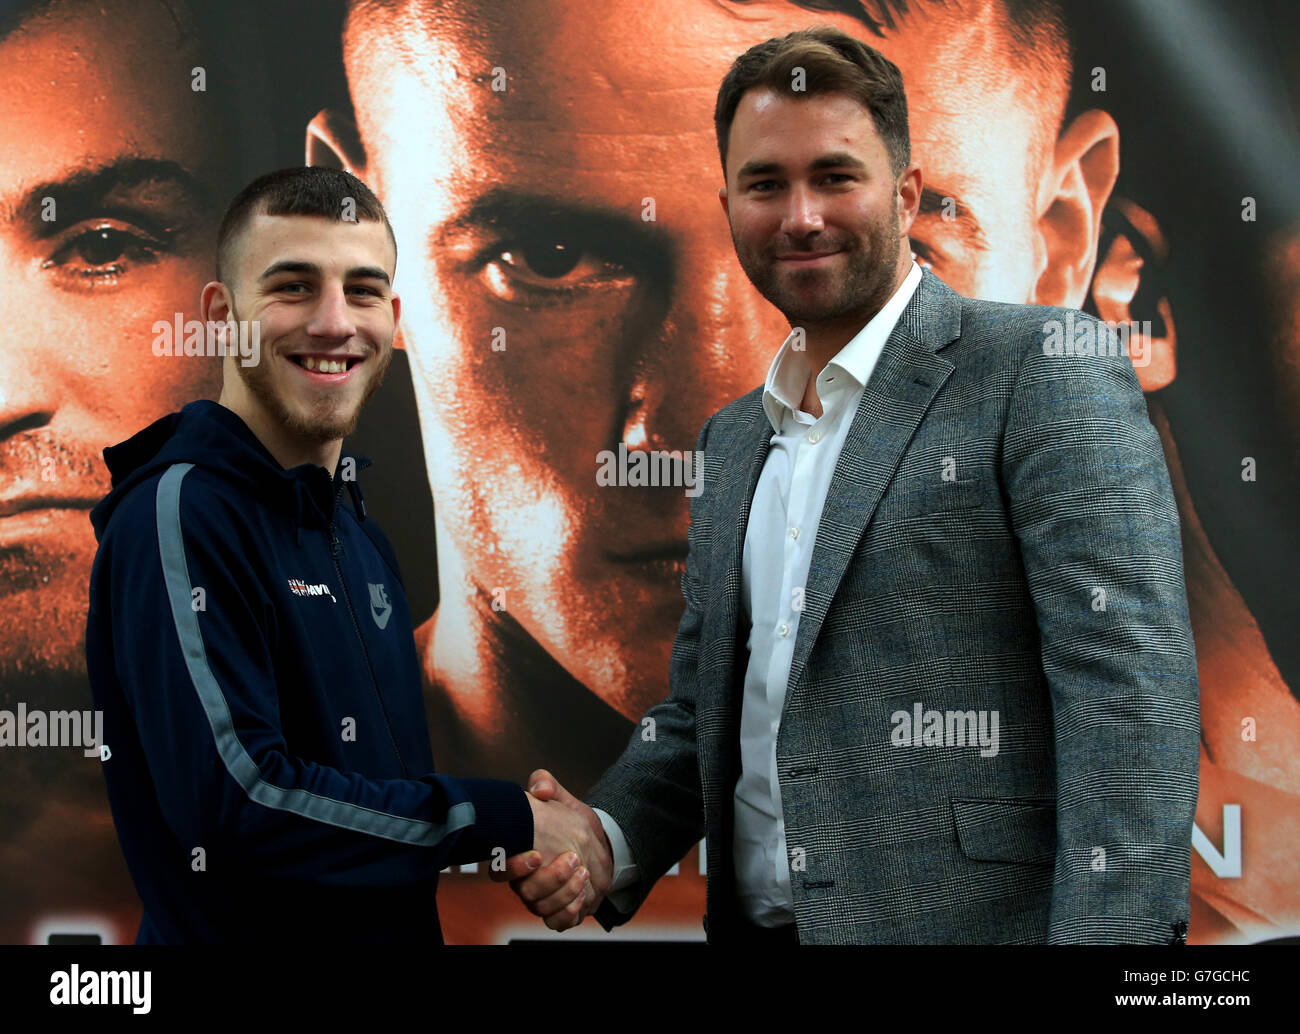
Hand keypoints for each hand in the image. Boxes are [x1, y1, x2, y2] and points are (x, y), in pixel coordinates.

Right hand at [492, 769, 612, 930]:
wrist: (601, 846)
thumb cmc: (573, 824)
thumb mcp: (563, 801)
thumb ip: (547, 786)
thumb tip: (539, 788)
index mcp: (517, 859)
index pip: (501, 872)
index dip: (514, 868)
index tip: (536, 855)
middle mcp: (525, 884)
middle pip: (525, 893)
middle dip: (550, 878)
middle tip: (572, 858)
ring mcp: (541, 900)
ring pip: (542, 909)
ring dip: (564, 892)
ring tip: (583, 871)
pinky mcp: (560, 912)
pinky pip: (558, 922)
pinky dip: (570, 912)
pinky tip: (583, 895)